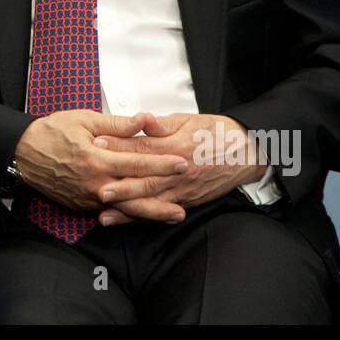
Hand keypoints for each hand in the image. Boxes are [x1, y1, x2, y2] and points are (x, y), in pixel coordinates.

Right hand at [13, 111, 189, 217]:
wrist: (21, 153)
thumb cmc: (50, 133)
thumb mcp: (84, 120)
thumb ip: (117, 124)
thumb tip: (143, 120)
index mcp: (97, 160)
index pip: (137, 163)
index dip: (161, 164)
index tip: (180, 163)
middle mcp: (94, 183)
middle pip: (135, 195)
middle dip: (162, 199)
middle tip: (184, 203)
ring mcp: (87, 197)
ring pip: (124, 209)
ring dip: (150, 213)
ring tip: (172, 215)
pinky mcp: (81, 204)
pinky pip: (109, 211)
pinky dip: (128, 214)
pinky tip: (144, 215)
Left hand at [93, 113, 268, 225]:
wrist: (245, 154)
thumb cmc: (216, 134)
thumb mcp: (189, 120)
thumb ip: (162, 124)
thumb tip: (141, 119)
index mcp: (177, 145)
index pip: (142, 146)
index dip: (118, 146)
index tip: (96, 143)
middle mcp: (179, 170)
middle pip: (143, 176)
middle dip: (117, 180)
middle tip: (94, 182)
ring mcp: (182, 188)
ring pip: (150, 198)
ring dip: (126, 205)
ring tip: (103, 209)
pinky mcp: (185, 201)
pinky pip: (160, 211)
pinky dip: (142, 217)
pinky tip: (124, 220)